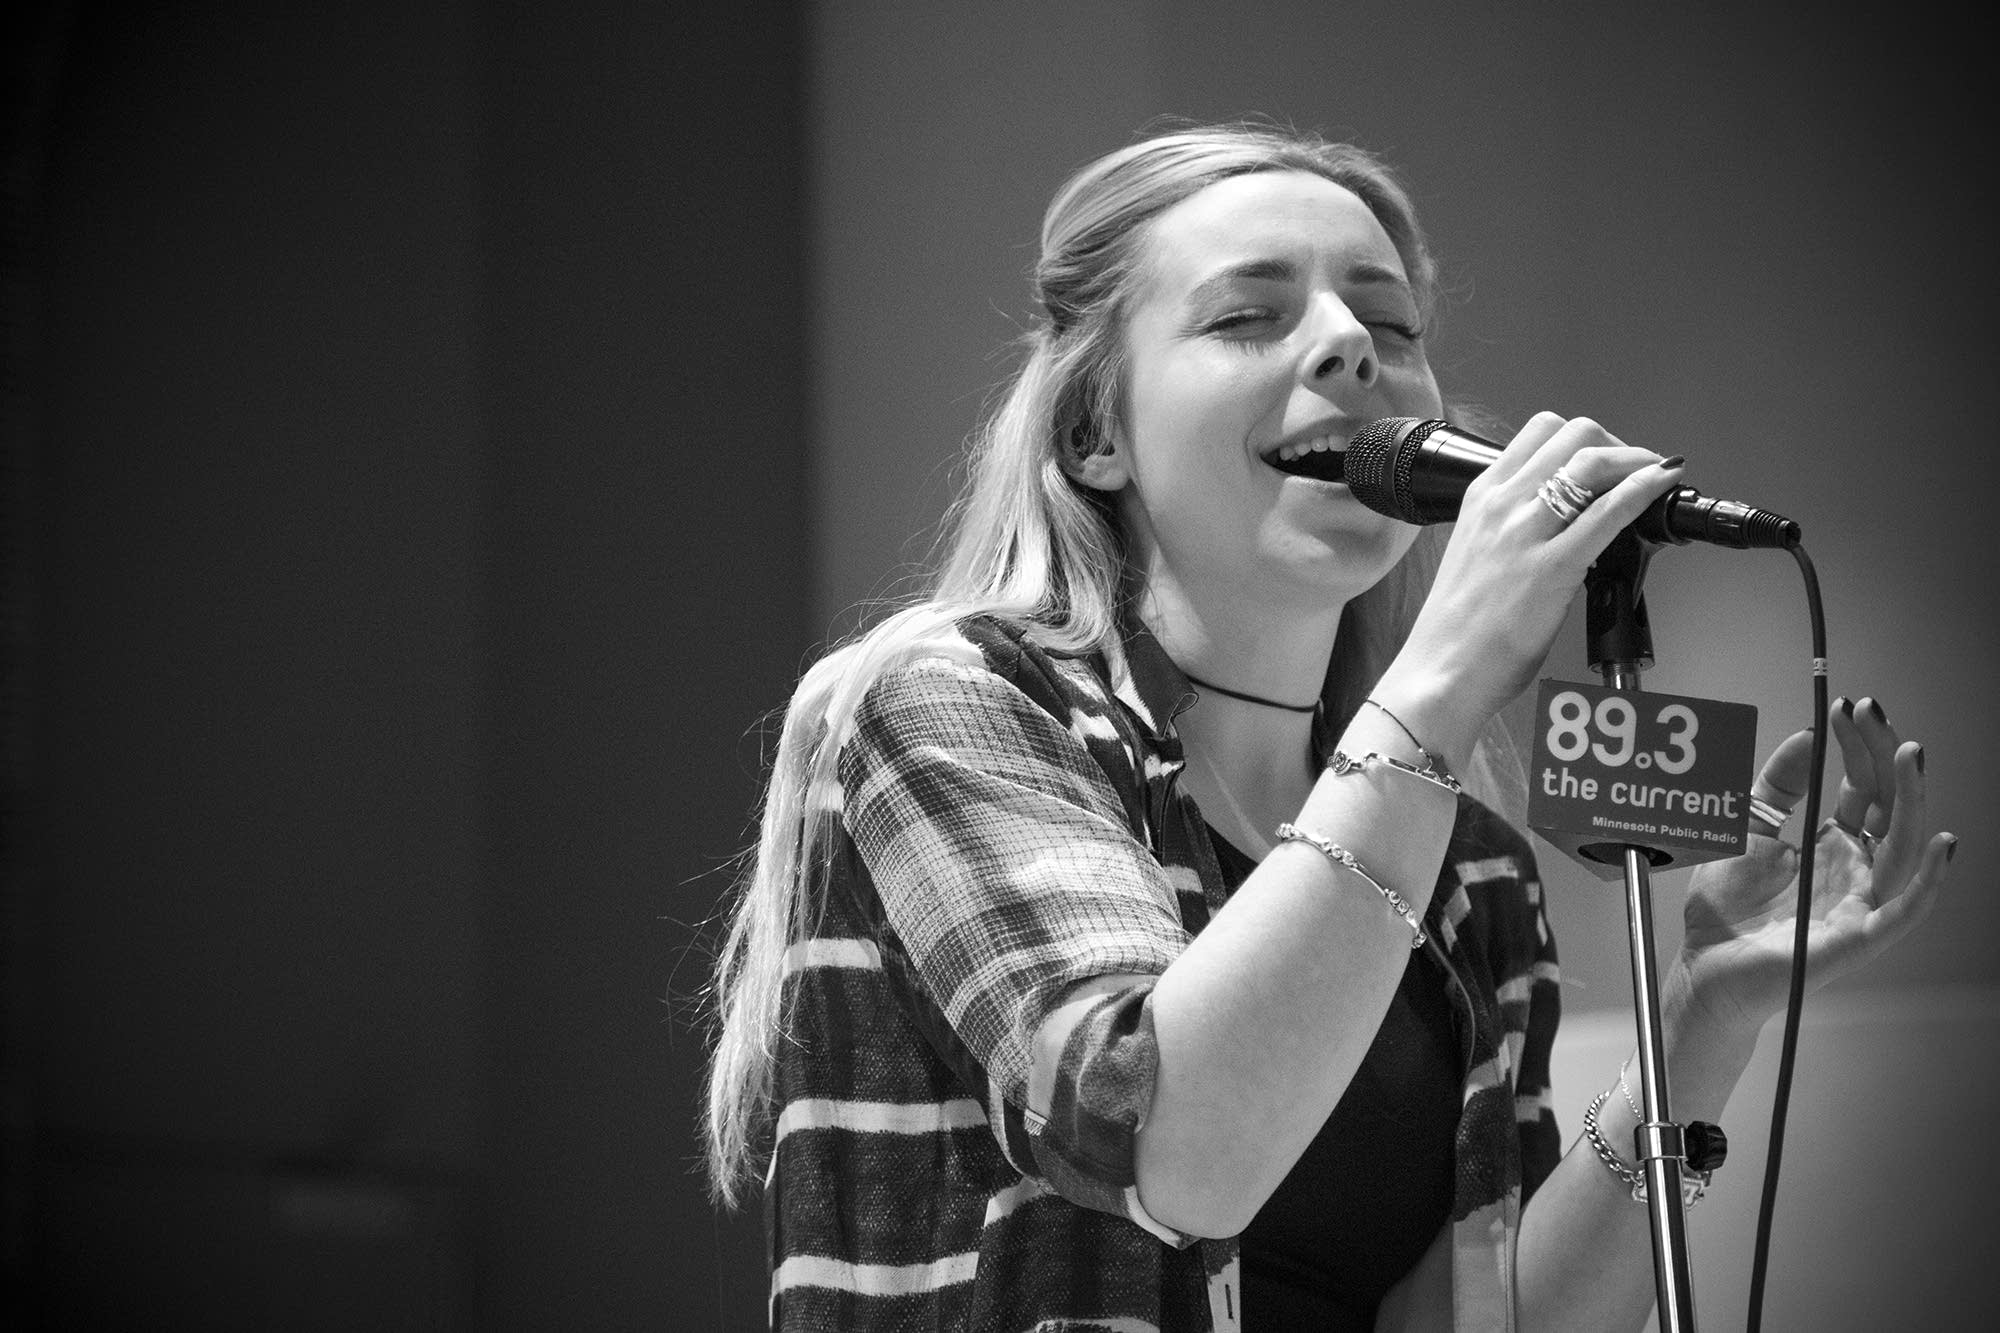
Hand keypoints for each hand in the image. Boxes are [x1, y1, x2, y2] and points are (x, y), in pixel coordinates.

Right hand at [1378, 413, 1683, 766]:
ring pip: (1593, 461)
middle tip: (1634, 470)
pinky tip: (1663, 486)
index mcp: (1481, 497)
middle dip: (1616, 444)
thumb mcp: (1475, 552)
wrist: (1441, 671)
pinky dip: (1645, 490)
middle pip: (1573, 433)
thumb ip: (1510, 528)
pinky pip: (1609, 512)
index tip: (1605, 458)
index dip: (1585, 437)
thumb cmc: (1457, 627)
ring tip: (1654, 477)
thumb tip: (1559, 521)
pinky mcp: (1551, 569)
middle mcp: (1502, 505)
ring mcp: (1525, 534)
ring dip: (1637, 460)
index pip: (1540, 430)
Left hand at [1675, 696, 1955, 1039]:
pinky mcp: (1859, 936)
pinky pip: (1905, 908)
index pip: (1860, 785)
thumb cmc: (1727, 908)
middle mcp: (1855, 867)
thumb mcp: (1746, 830)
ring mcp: (1860, 900)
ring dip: (1911, 798)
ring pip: (1902, 845)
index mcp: (1831, 842)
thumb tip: (1804, 736)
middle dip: (1885, 755)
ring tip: (1910, 753)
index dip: (1858, 745)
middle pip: (1886, 804)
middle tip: (1873, 712)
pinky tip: (1941, 842)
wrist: (1706, 966)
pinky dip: (1929, 878)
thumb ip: (1775, 787)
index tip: (1849, 706)